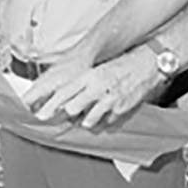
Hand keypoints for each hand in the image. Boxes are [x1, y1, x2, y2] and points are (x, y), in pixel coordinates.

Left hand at [25, 47, 165, 128]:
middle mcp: (97, 87)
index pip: (64, 92)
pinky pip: (105, 122)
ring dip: (86, 120)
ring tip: (88, 117)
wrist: (146, 65)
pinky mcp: (120, 109)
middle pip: (73, 108)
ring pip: (88, 120)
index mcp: (88, 76)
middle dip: (68, 115)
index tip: (41, 114)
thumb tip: (65, 100)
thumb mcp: (96, 71)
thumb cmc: (119, 67)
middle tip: (66, 117)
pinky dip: (104, 121)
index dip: (51, 105)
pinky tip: (106, 114)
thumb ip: (81, 85)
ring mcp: (109, 100)